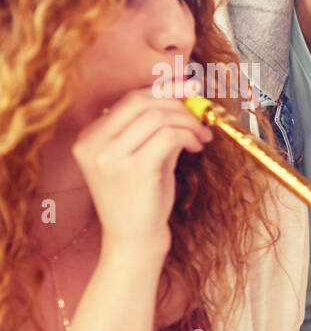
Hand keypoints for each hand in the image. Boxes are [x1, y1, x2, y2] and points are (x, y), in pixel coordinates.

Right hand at [72, 83, 212, 259]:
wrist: (133, 240)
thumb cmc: (140, 200)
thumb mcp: (141, 158)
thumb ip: (154, 129)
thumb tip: (183, 98)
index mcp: (89, 138)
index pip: (129, 99)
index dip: (163, 90)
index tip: (188, 90)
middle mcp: (93, 144)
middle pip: (142, 102)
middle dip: (178, 103)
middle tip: (201, 114)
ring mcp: (110, 156)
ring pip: (158, 116)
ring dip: (188, 122)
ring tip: (201, 136)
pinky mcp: (134, 168)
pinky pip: (168, 135)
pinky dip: (188, 135)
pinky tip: (196, 146)